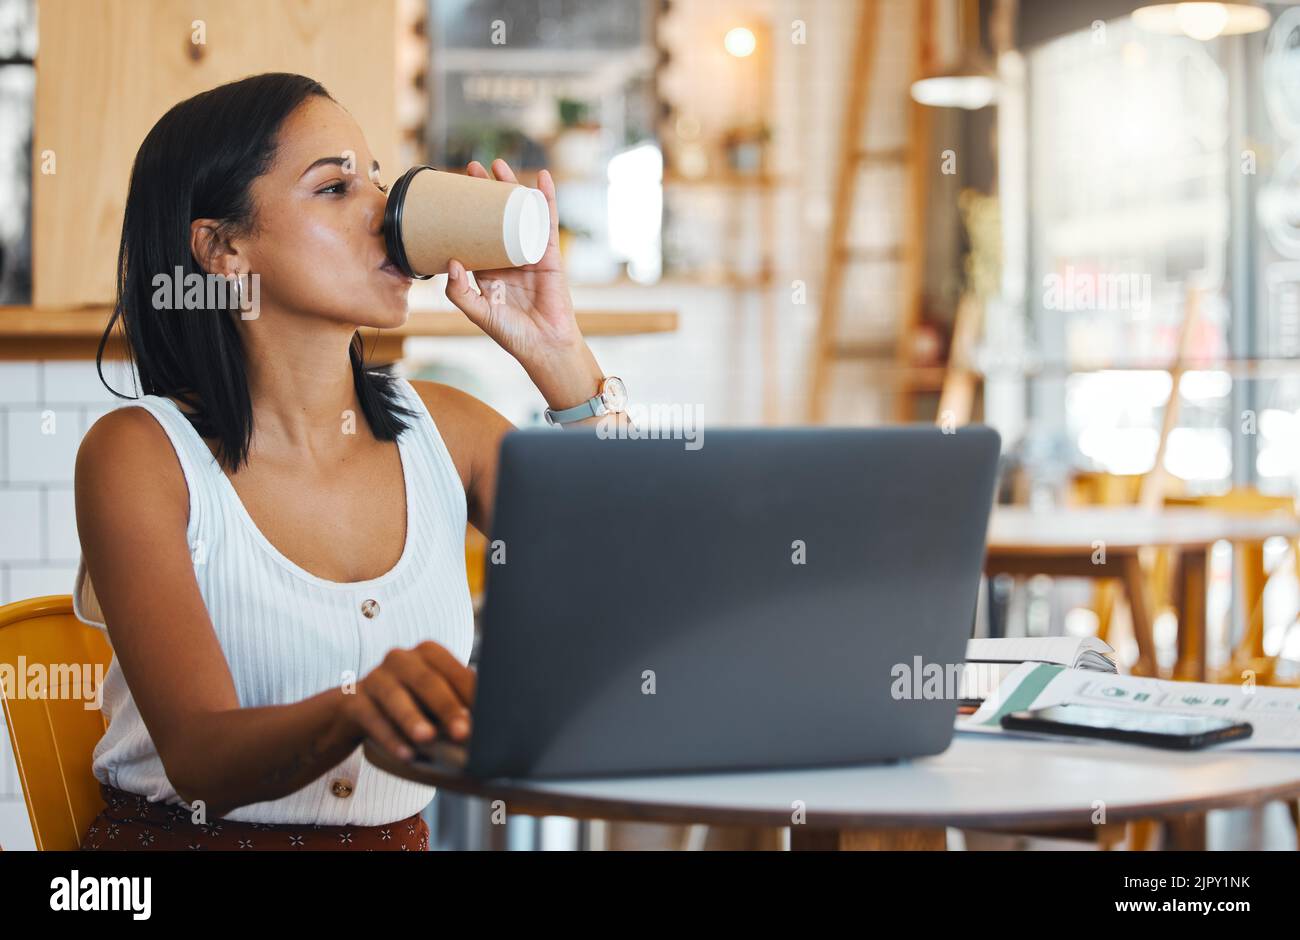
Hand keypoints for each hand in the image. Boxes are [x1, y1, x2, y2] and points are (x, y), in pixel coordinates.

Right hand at [340, 641, 475, 759]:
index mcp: (428, 653)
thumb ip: (460, 705)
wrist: (356, 711)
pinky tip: (405, 755)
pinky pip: (372, 719)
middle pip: (427, 681)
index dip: (470, 693)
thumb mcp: (435, 699)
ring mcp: (374, 677)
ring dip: (413, 719)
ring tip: (428, 739)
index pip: (453, 670)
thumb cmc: (412, 704)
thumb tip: (495, 727)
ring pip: (396, 697)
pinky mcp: (353, 700)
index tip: (488, 718)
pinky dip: (390, 738)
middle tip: (463, 733)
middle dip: (447, 707)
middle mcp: (401, 658)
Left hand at [443, 159, 580, 363]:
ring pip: (519, 213)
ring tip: (500, 165)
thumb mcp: (477, 313)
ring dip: (511, 188)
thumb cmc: (512, 334)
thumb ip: (460, 292)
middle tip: (472, 168)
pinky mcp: (548, 254)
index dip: (463, 212)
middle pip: (494, 216)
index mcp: (487, 270)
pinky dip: (546, 199)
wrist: (544, 345)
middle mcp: (506, 257)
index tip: (452, 192)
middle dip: (484, 191)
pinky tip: (542, 178)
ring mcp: (528, 253)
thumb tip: (452, 260)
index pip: (472, 234)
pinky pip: (547, 222)